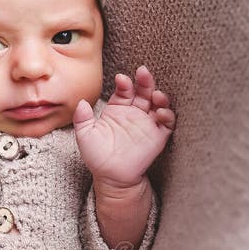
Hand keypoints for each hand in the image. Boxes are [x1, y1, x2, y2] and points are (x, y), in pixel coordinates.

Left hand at [72, 66, 175, 188]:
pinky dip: (166, 115)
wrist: (111, 177)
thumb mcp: (85, 135)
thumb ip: (82, 118)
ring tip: (155, 94)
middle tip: (143, 72)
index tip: (121, 79)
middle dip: (144, 81)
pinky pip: (167, 122)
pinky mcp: (158, 136)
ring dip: (158, 96)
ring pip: (157, 103)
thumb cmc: (97, 157)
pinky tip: (160, 111)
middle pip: (143, 91)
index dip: (124, 83)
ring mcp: (147, 123)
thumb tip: (81, 102)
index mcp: (117, 109)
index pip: (124, 90)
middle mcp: (134, 113)